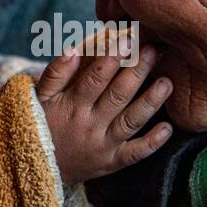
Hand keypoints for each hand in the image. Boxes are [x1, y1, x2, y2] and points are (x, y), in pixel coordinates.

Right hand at [37, 42, 172, 185]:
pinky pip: (136, 153)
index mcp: (73, 106)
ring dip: (151, 101)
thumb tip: (73, 48)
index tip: (129, 39)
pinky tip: (169, 127)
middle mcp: (90, 125)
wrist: (38, 167)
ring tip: (167, 82)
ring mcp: (103, 145)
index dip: (114, 58)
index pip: (96, 78)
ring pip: (132, 121)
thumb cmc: (41, 124)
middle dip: (138, 71)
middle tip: (153, 51)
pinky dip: (153, 142)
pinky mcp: (112, 162)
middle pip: (119, 95)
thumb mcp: (39, 98)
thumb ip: (55, 73)